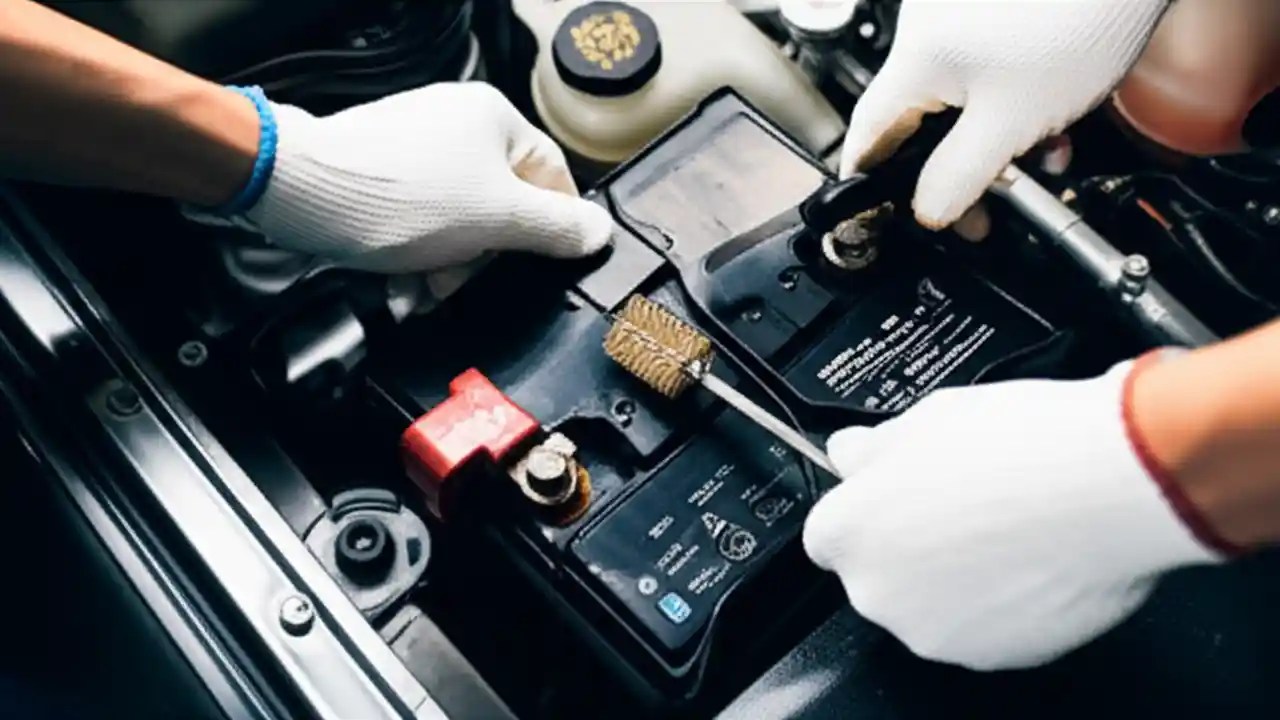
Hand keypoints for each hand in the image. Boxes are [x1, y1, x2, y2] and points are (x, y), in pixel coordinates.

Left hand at [240, 83, 611, 272]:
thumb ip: (556, 229)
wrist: (300, 194)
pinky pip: (420, 222)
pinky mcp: (383, 175)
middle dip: (483, 256)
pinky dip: (416, 256)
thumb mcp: (498, 220)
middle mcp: (457, 125)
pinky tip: (403, 282)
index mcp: (496, 119)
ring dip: (447, 266)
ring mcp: (417, 148)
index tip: (538, 265)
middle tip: (461, 277)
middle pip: (503, 206)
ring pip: (460, 222)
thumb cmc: (397, 195)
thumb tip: (598, 232)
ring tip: (424, 286)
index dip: (548, 230)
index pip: (553, 180)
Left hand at [802, 360, 1222, 670]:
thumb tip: (850, 453)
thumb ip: (876, 448)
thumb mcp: (927, 418)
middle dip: (911, 546)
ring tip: (1005, 528)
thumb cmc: (1017, 446)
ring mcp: (935, 632)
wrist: (1106, 486)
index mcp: (848, 531)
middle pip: (879, 573)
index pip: (830, 534)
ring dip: (956, 578)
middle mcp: (878, 593)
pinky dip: (1003, 603)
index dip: (868, 510)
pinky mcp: (994, 656)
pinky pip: (986, 628)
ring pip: (932, 606)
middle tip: (961, 504)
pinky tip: (1032, 560)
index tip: (898, 495)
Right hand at [840, 0, 1168, 227]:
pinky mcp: (994, 11)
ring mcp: (959, 16)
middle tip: (979, 209)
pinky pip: (985, 73)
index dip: (868, 182)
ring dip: (992, 141)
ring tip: (1035, 159)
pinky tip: (1047, 122)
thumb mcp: (1013, 124)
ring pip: (957, 101)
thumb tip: (928, 211)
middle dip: (951, 170)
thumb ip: (959, 176)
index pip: (866, 135)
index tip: (877, 213)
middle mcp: (926, 30)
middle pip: (915, 122)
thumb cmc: (1081, 20)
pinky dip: (1009, 105)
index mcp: (915, 59)